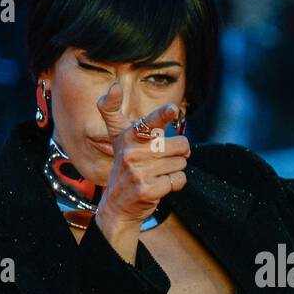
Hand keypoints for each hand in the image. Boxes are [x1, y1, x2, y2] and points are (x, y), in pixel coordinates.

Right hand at [94, 82, 189, 259]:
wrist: (117, 206)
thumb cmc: (127, 167)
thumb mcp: (120, 139)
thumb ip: (115, 113)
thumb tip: (113, 88)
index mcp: (128, 137)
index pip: (147, 122)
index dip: (162, 115)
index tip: (172, 109)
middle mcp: (132, 153)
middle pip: (179, 145)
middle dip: (179, 153)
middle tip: (164, 160)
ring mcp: (138, 172)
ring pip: (181, 163)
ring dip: (175, 170)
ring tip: (158, 174)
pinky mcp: (147, 189)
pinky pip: (178, 180)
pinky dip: (175, 184)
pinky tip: (160, 186)